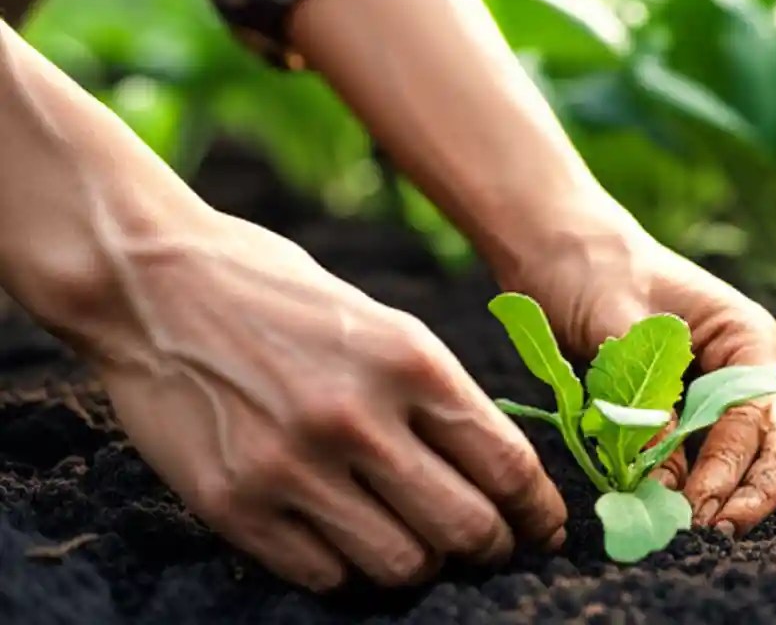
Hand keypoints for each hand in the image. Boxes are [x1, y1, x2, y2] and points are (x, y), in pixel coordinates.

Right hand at [72, 213, 565, 590]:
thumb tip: (496, 470)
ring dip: (423, 564)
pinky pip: (325, 575)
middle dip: (493, 548)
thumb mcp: (382, 322)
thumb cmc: (279, 294)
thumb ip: (437, 395)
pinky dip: (351, 570)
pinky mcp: (235, 504)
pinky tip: (350, 542)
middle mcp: (358, 418)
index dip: (538, 511)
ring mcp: (292, 466)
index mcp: (409, 361)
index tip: (544, 528)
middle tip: (491, 548)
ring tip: (419, 546)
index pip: (506, 465)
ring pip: (402, 564)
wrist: (150, 282)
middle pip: (466, 527)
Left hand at [497, 223, 775, 536]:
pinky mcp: (679, 406)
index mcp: (746, 338)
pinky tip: (658, 508)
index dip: (726, 470)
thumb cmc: (589, 268)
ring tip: (681, 532)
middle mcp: (742, 367)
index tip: (690, 509)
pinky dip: (683, 484)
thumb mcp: (617, 331)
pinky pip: (694, 455)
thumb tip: (665, 488)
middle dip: (743, 495)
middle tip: (705, 536)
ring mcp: (714, 389)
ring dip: (717, 496)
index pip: (753, 420)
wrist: (553, 244)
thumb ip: (646, 405)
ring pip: (739, 460)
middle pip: (769, 448)